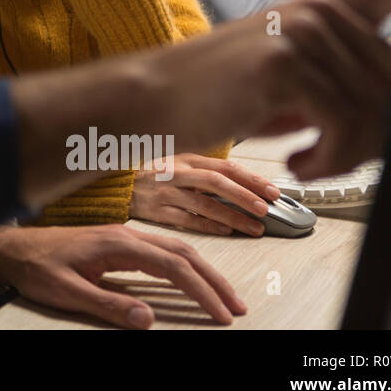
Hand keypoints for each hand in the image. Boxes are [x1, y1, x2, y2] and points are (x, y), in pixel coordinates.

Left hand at [0, 223, 246, 327]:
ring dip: (203, 272)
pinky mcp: (118, 243)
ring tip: (224, 298)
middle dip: (214, 280)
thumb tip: (149, 319)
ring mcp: (123, 237)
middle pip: (183, 254)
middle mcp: (126, 235)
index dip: (202, 291)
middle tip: (237, 308)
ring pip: (175, 251)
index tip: (222, 315)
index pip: (173, 267)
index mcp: (118, 244)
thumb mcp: (68, 292)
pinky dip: (184, 268)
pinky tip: (192, 282)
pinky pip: (161, 253)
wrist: (13, 247)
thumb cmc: (36, 268)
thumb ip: (108, 304)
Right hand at [9, 0, 390, 209]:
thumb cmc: (223, 95)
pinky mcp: (284, 63)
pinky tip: (297, 164)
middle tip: (334, 154)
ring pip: (376, 110)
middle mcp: (321, 9)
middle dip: (378, 134)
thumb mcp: (296, 79)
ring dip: (348, 155)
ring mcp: (301, 30)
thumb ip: (350, 75)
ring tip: (311, 160)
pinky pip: (345, 126)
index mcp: (329, 5)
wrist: (152, 101)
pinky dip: (328, 161)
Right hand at [129, 154, 282, 235]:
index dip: (251, 179)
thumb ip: (208, 170)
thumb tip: (247, 183)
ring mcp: (165, 192)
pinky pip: (186, 219)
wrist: (118, 185)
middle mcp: (177, 173)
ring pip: (204, 204)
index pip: (224, 166)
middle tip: (265, 209)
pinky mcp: (156, 211)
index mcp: (186, 159)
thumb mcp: (180, 162)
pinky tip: (225, 231)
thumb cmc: (155, 175)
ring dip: (232, 217)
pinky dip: (208, 226)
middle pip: (215, 183)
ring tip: (253, 227)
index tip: (272, 191)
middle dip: (244, 197)